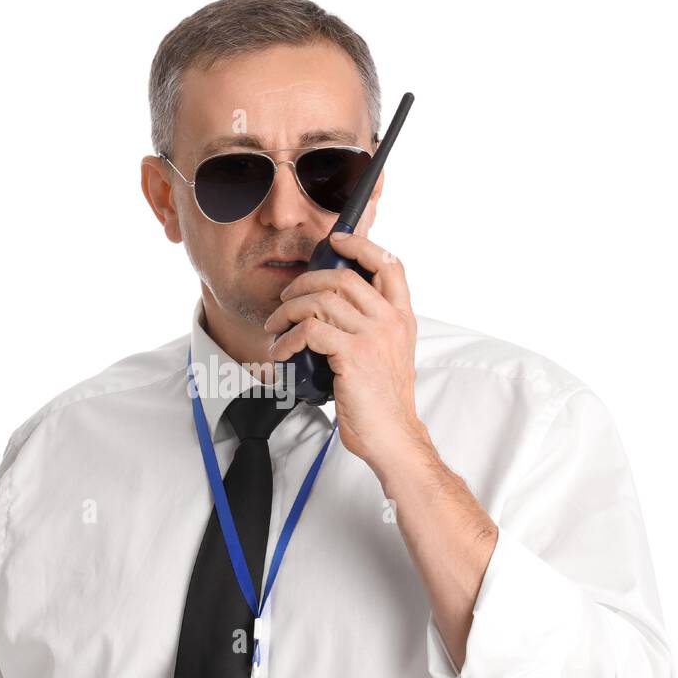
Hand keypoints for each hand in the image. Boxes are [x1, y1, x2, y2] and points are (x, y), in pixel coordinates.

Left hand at [264, 230, 425, 467]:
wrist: (393, 437)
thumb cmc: (383, 402)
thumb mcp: (388, 356)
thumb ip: (370, 328)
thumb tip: (330, 309)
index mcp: (402, 318)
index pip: (389, 264)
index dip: (361, 246)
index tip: (336, 240)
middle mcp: (391, 321)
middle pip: (343, 277)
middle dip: (306, 282)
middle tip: (286, 298)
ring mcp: (374, 335)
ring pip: (321, 300)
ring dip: (288, 311)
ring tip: (275, 327)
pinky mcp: (353, 354)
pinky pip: (310, 330)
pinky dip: (288, 339)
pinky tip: (281, 351)